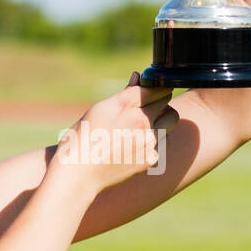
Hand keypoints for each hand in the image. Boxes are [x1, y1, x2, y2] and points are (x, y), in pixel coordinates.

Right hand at [54, 72, 179, 194]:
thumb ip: (125, 93)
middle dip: (160, 100)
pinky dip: (157, 140)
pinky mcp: (152, 158)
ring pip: (171, 120)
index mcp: (126, 104)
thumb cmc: (84, 138)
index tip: (153, 90)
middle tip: (149, 106)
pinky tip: (140, 144)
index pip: (155, 87)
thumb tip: (138, 76)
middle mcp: (141, 120)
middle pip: (166, 101)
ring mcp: (149, 140)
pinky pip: (165, 142)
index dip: (155, 87)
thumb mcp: (100, 109)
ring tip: (146, 125)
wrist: (79, 174)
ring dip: (163, 118)